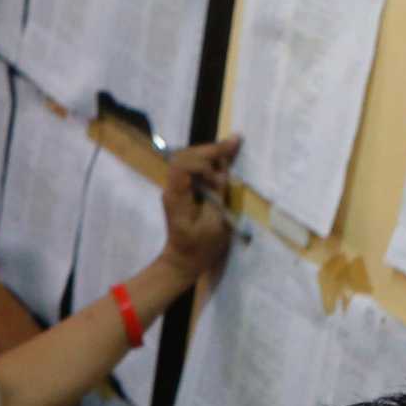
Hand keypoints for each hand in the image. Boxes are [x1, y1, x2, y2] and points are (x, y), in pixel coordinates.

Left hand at [157, 138, 240, 278]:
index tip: (228, 156)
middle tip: (234, 144)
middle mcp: (171, 188)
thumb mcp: (215, 223)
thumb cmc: (200, 247)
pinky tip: (223, 161)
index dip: (206, 155)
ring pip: (187, 159)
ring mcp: (175, 188)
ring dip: (209, 154)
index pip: (184, 164)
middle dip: (209, 149)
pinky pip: (192, 169)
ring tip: (231, 149)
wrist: (183, 261)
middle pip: (184, 156)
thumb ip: (218, 194)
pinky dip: (207, 162)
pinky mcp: (182, 190)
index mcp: (176, 196)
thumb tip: (223, 170)